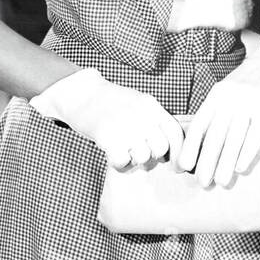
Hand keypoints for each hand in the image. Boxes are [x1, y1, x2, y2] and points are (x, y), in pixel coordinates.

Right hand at [29, 68, 183, 168]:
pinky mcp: (106, 135)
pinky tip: (112, 154)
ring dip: (133, 160)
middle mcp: (141, 115)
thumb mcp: (139, 104)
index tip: (174, 166)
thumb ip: (155, 121)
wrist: (80, 94)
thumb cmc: (112, 103)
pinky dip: (117, 162)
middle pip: (160, 149)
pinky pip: (122, 161)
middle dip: (152, 156)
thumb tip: (172, 149)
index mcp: (152, 106)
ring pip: (143, 158)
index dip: (178, 152)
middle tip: (137, 152)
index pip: (175, 132)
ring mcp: (124, 124)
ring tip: (123, 150)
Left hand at [179, 27, 259, 187]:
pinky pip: (256, 133)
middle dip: (207, 162)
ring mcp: (248, 102)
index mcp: (216, 96)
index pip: (199, 124)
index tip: (183, 168)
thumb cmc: (246, 86)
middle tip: (203, 184)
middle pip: (215, 135)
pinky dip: (247, 153)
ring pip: (234, 138)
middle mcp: (229, 99)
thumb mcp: (225, 93)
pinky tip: (241, 168)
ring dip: (226, 163)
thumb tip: (200, 147)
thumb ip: (215, 115)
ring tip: (221, 182)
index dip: (190, 147)